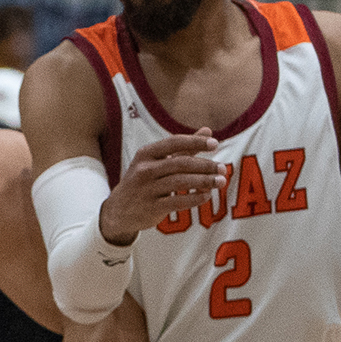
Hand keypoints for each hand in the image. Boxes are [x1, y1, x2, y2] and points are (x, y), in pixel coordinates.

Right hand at [99, 129, 227, 245]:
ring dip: (204, 181)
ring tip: (220, 181)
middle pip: (180, 164)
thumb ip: (183, 148)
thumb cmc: (143, 182)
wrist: (117, 211)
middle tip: (223, 168)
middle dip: (205, 165)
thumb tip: (207, 130)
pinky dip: (195, 198)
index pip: (174, 143)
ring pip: (180, 182)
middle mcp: (144, 170)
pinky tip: (206, 196)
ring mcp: (146, 190)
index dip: (195, 142)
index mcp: (145, 154)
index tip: (215, 144)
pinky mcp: (150, 208)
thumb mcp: (156, 162)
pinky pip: (177, 202)